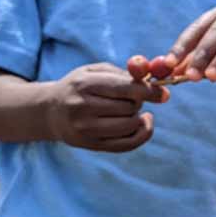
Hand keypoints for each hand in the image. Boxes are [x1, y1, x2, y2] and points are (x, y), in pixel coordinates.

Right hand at [46, 63, 165, 152]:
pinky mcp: (91, 145)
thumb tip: (153, 80)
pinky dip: (142, 134)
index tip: (164, 93)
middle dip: (138, 101)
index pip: (125, 89)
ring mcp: (86, 129)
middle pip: (130, 107)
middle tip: (133, 98)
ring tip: (130, 109)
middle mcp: (83, 108)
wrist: (51, 111)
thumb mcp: (96, 71)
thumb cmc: (80, 87)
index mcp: (85, 85)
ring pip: (130, 125)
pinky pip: (127, 144)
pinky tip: (142, 123)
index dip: (149, 91)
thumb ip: (124, 72)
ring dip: (137, 116)